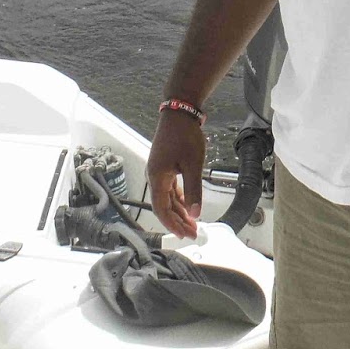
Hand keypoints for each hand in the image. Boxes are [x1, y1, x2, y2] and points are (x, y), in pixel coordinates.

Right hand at [147, 108, 205, 238]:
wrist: (179, 113)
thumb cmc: (185, 136)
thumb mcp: (193, 165)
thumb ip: (193, 190)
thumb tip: (195, 214)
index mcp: (157, 178)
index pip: (161, 210)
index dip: (173, 225)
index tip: (185, 235)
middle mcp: (154, 177)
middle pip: (164, 206)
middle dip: (178, 221)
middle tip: (193, 233)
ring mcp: (159, 172)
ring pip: (167, 198)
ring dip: (179, 211)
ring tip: (192, 223)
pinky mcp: (165, 166)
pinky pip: (170, 189)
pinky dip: (179, 199)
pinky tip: (187, 206)